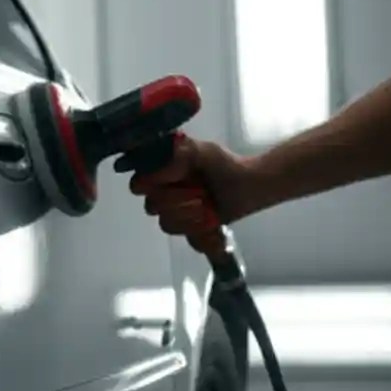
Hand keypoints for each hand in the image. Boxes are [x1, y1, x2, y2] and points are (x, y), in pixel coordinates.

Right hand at [128, 135, 264, 235]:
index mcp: (160, 173)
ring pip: (167, 224)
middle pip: (152, 207)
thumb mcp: (202, 151)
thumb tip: (160, 172)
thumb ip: (179, 155)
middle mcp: (164, 194)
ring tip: (208, 210)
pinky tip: (215, 227)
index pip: (139, 185)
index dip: (150, 187)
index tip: (171, 183)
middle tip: (199, 195)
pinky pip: (189, 240)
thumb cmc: (225, 164)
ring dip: (189, 219)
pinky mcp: (195, 230)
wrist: (251, 184)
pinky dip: (204, 236)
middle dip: (176, 202)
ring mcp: (178, 214)